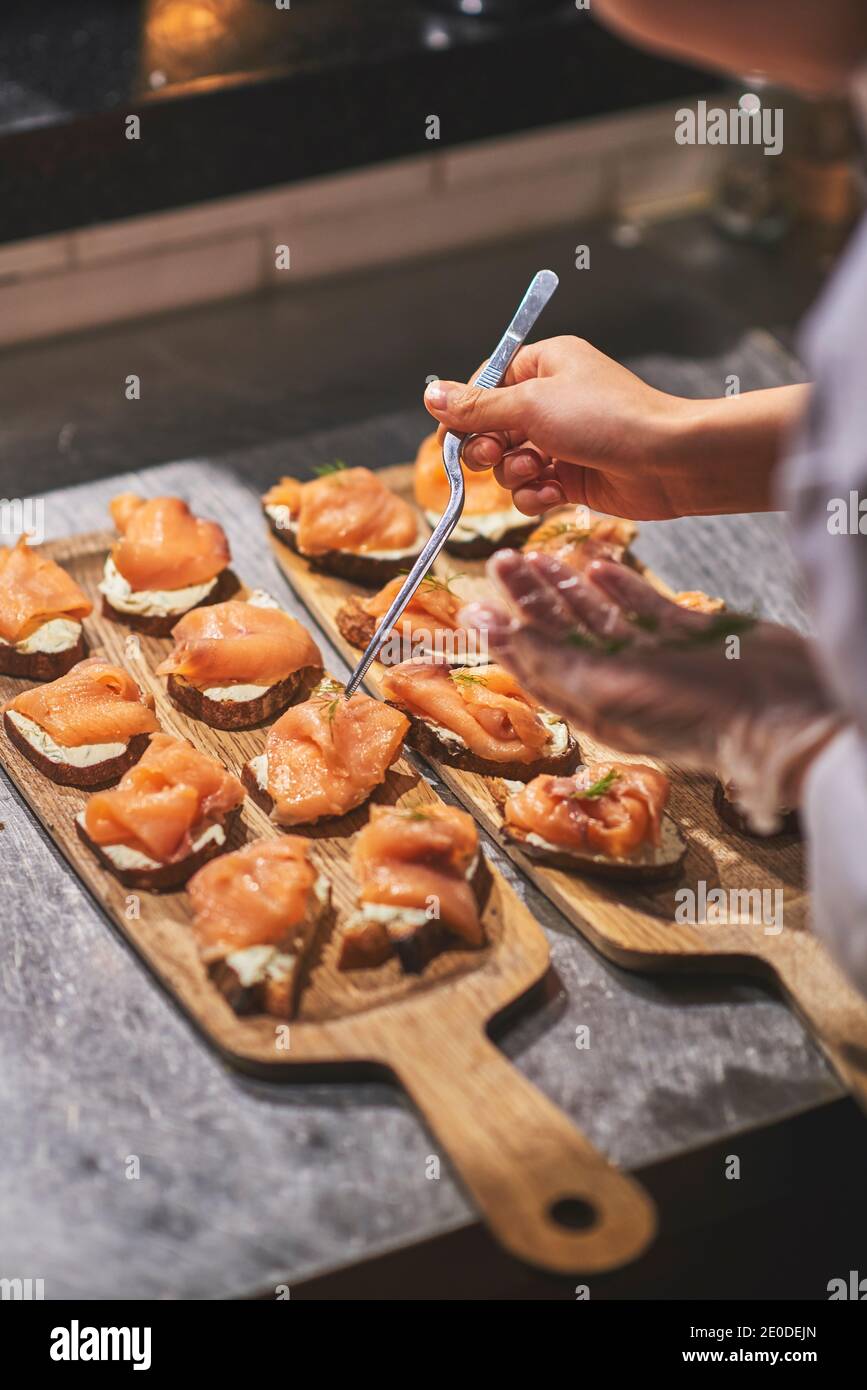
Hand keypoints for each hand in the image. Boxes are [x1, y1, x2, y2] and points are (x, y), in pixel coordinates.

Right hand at [424, 336, 807, 520]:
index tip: (454, 433)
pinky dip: (535, 495)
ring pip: (508, 464)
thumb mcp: (531, 405)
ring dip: (515, 474)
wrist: (669, 461)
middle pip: (490, 428)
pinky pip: (532, 489)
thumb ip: (477, 406)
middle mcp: (551, 401)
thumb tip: (430, 395)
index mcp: (544, 366)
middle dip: (489, 447)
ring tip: (539, 472)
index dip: (466, 411)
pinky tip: (553, 494)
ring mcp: (562, 442)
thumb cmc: (608, 419)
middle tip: (494, 454)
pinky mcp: (573, 478)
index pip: (485, 384)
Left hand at [461, 550, 844, 830]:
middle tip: (503, 561)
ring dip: (567, 586)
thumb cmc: (694, 715)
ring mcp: (656, 656)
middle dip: (529, 598)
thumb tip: (499, 639)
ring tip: (538, 557)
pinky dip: (620, 586)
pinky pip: (643, 607)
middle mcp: (620, 680)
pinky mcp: (689, 634)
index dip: (503, 637)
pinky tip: (600, 566)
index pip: (536, 667)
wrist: (778, 710)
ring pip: (598, 616)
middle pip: (561, 634)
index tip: (474, 606)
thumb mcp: (606, 691)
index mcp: (594, 705)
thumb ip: (551, 664)